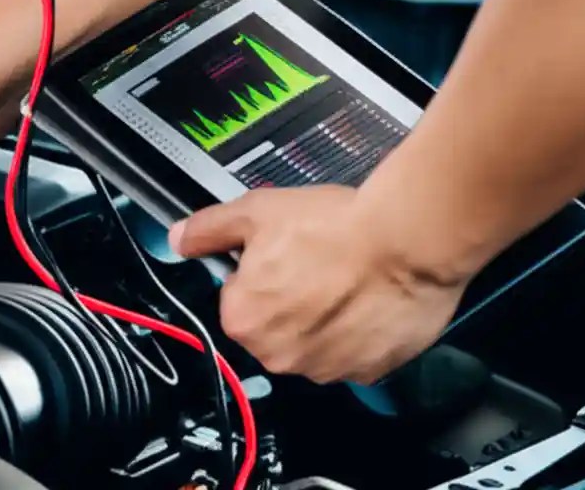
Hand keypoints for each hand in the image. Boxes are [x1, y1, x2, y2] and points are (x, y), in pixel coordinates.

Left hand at [168, 185, 468, 384]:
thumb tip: (178, 238)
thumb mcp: (256, 211)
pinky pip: (352, 356)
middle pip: (272, 329)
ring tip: (346, 280)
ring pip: (312, 345)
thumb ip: (209, 228)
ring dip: (323, 321)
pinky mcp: (367, 372)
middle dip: (288, 302)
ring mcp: (324, 369)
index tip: (282, 256)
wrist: (406, 241)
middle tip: (316, 265)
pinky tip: (368, 301)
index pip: (237, 300)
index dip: (258, 275)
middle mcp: (277, 356)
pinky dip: (357, 335)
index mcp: (242, 320)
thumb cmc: (332, 226)